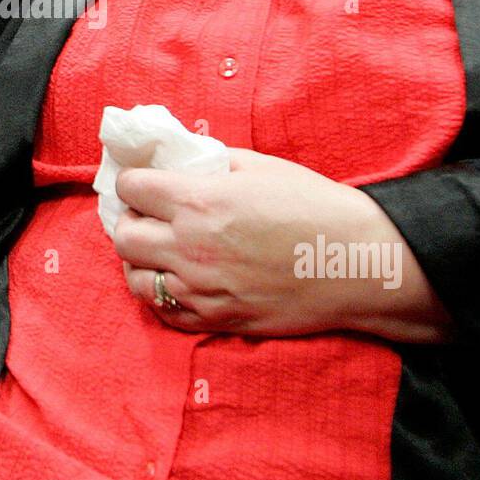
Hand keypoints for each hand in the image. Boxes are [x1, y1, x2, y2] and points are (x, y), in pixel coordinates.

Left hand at [112, 148, 451, 342]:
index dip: (135, 182)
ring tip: (158, 251)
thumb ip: (211, 162)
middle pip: (124, 236)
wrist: (356, 262)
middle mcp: (191, 245)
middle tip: (147, 216)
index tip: (144, 183)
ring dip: (140, 261)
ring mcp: (201, 287)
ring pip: (135, 278)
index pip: (132, 188)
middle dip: (130, 221)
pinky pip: (164, 312)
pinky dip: (162, 296)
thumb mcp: (259, 167)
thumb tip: (180, 160)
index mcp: (199, 201)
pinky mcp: (217, 318)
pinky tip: (176, 281)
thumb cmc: (313, 206)